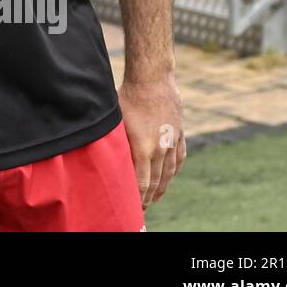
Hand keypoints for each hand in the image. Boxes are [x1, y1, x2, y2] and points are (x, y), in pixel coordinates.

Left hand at [119, 73, 186, 206]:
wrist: (153, 77)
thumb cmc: (128, 96)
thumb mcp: (116, 121)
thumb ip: (116, 143)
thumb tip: (107, 160)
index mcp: (143, 149)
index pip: (142, 183)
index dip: (137, 198)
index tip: (132, 207)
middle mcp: (161, 149)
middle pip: (157, 182)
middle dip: (148, 197)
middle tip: (141, 209)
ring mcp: (173, 142)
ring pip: (169, 172)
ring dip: (162, 187)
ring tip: (155, 197)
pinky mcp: (180, 133)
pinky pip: (180, 158)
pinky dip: (174, 171)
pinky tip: (170, 176)